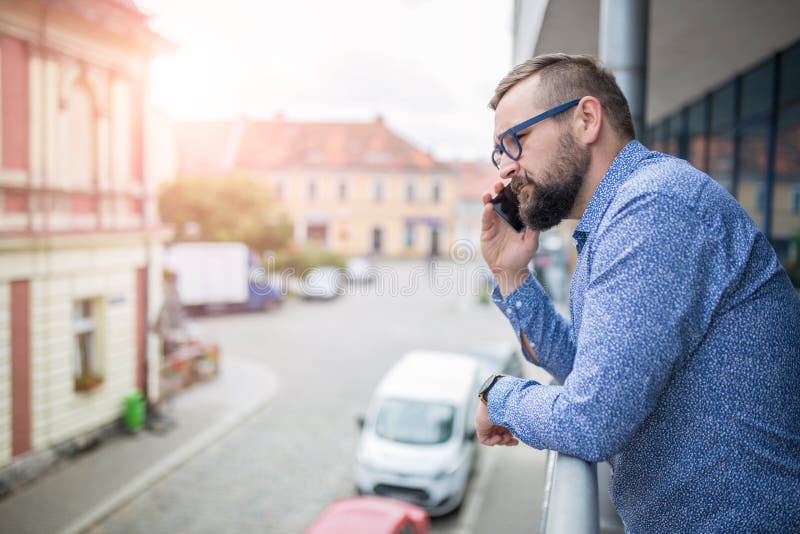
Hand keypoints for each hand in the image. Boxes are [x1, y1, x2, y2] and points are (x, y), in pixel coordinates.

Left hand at [475, 400, 518, 446]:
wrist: (497, 404)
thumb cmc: (507, 409)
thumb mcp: (514, 419)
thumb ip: (516, 426)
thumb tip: (523, 434)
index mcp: (501, 420)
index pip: (504, 432)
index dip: (510, 438)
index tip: (517, 440)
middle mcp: (494, 423)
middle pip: (500, 437)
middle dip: (508, 441)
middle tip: (515, 442)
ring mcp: (487, 427)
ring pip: (494, 439)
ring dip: (502, 441)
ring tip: (506, 436)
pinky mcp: (481, 430)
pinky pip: (485, 440)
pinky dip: (493, 441)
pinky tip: (498, 437)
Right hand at [481, 181, 538, 296]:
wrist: (508, 270)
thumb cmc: (522, 257)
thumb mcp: (531, 243)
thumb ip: (534, 230)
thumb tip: (537, 216)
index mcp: (517, 218)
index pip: (515, 201)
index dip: (514, 192)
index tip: (515, 182)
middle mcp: (506, 218)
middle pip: (502, 200)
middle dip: (500, 191)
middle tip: (500, 183)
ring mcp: (495, 223)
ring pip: (491, 206)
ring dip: (490, 198)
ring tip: (490, 192)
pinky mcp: (486, 230)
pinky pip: (485, 218)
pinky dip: (486, 212)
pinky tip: (488, 207)